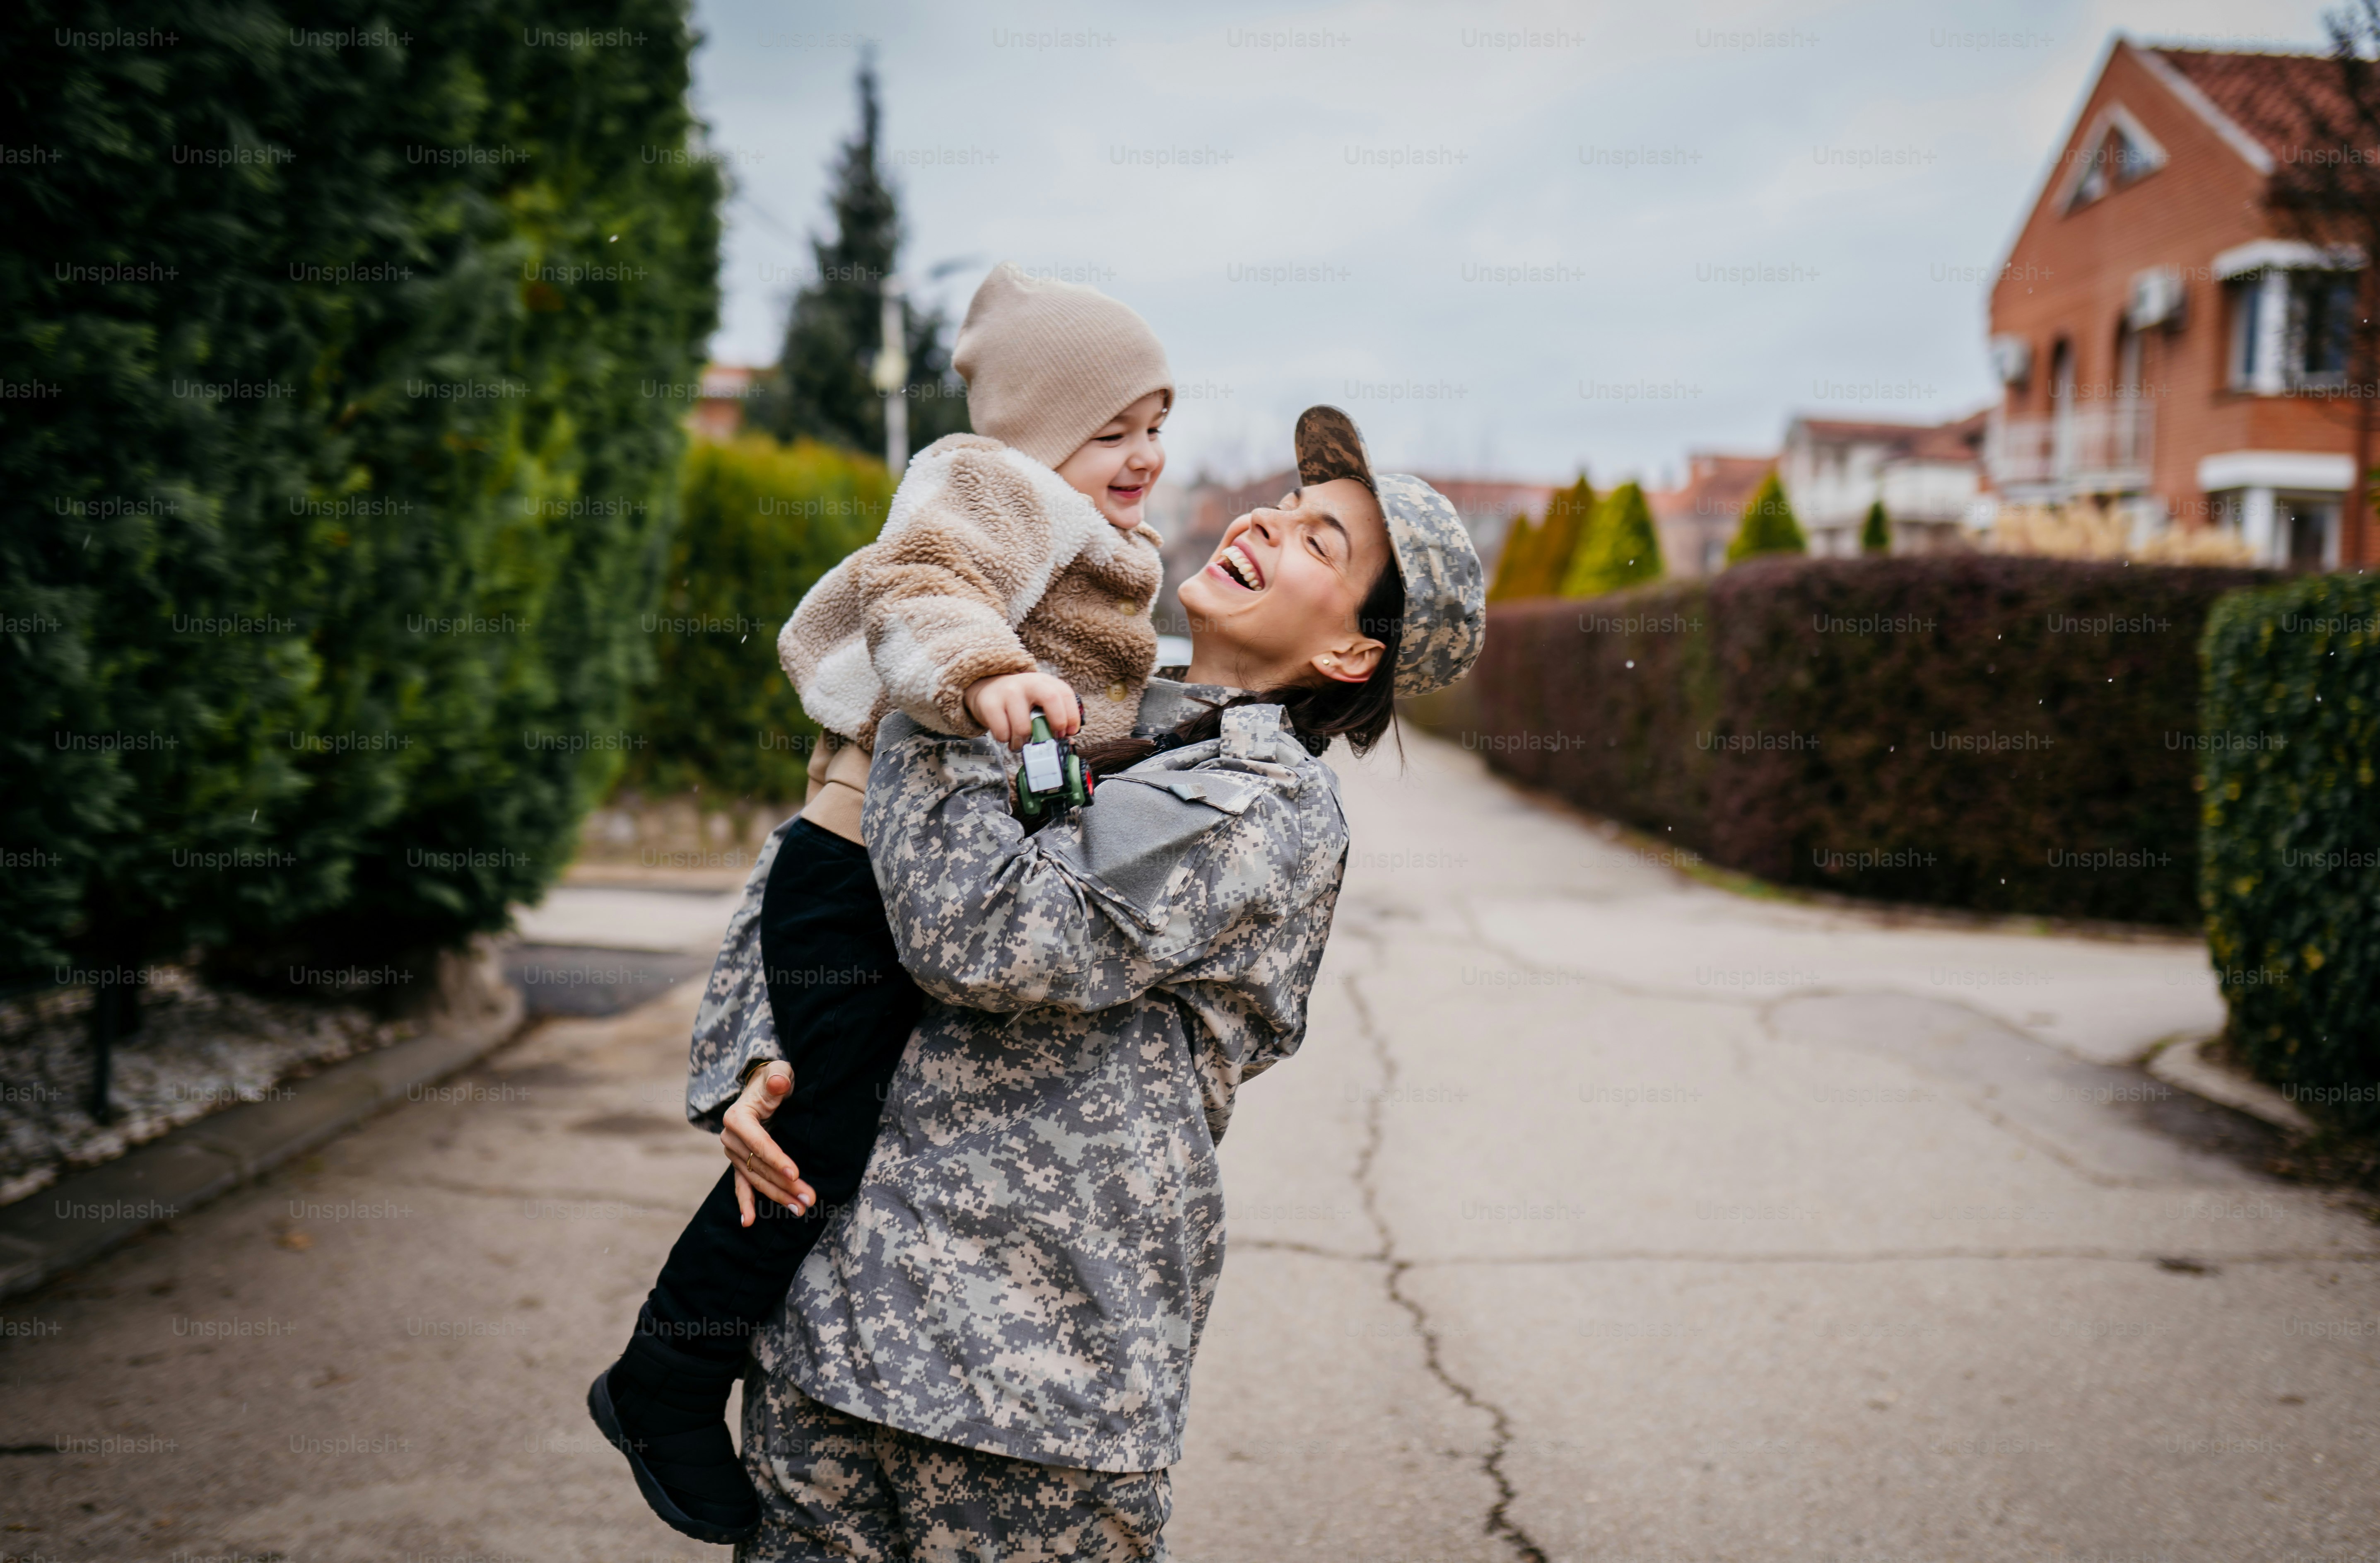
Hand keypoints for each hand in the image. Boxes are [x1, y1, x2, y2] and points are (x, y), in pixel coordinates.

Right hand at [720, 1061, 815, 1225]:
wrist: (759, 1090)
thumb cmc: (771, 1081)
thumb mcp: (777, 1073)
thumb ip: (777, 1078)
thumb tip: (779, 1083)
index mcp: (738, 1118)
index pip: (759, 1143)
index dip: (777, 1159)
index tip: (795, 1174)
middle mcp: (731, 1139)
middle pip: (759, 1166)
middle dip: (784, 1185)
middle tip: (808, 1199)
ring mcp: (734, 1154)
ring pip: (756, 1179)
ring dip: (777, 1196)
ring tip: (800, 1208)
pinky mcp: (739, 1163)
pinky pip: (741, 1185)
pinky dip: (745, 1204)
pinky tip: (748, 1222)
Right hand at [964, 671, 1081, 748]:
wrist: (987, 688)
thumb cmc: (1020, 700)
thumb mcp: (1038, 700)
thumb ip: (1055, 715)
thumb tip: (1068, 740)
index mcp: (1044, 681)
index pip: (1065, 694)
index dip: (1072, 716)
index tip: (1069, 732)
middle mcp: (1028, 683)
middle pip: (1051, 699)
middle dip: (1056, 722)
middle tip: (1051, 737)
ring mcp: (1008, 692)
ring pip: (1024, 727)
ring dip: (1024, 742)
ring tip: (1021, 740)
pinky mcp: (990, 704)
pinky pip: (1003, 733)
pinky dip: (1006, 740)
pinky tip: (1007, 734)